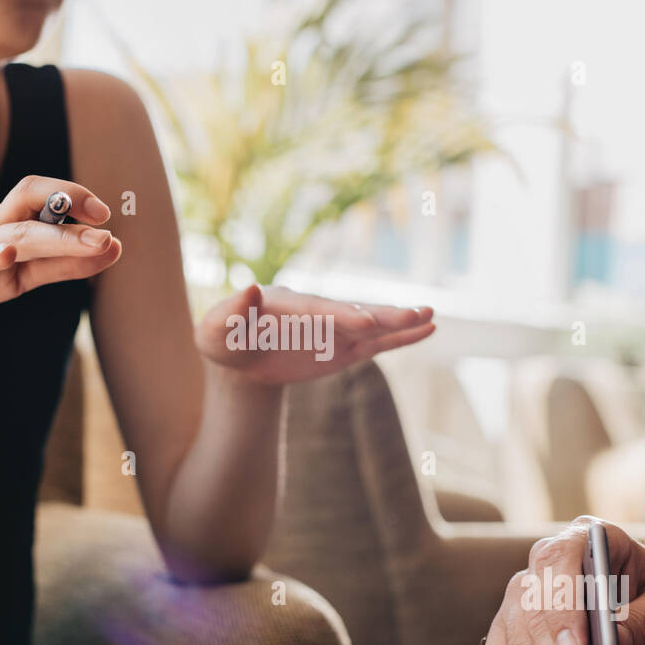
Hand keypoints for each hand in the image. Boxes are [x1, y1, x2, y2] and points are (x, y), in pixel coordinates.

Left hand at [194, 283, 435, 386]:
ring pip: (371, 326)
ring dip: (399, 321)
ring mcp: (334, 329)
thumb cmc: (223, 340)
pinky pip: (377, 344)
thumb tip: (249, 289)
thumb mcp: (214, 332)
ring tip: (430, 315)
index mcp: (287, 305)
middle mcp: (318, 311)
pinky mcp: (345, 347)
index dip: (340, 315)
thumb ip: (229, 314)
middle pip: (352, 313)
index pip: (317, 310)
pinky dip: (401, 337)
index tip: (364, 322)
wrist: (238, 354)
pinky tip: (428, 329)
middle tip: (412, 314)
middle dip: (381, 315)